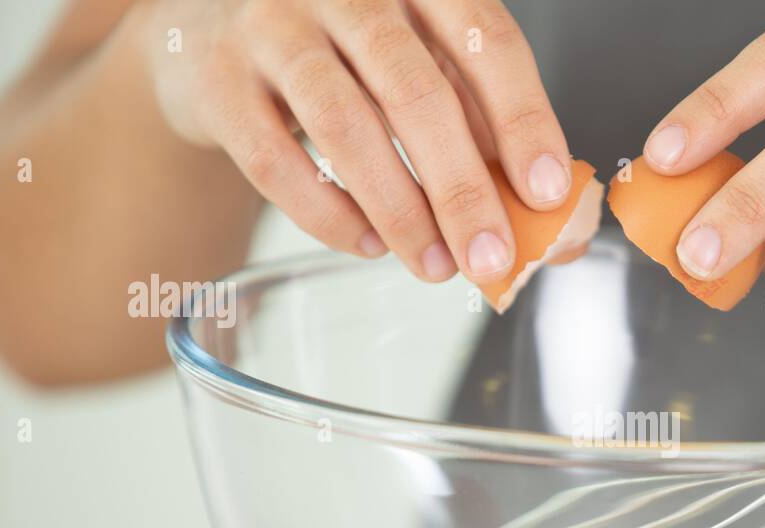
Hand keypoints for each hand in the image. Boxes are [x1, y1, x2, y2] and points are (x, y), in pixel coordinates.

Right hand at [136, 0, 571, 282]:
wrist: (210, 31)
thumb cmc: (345, 55)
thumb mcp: (421, 65)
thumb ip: (482, 128)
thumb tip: (554, 224)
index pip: (486, 41)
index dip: (523, 121)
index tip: (547, 193)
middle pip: (416, 90)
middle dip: (462, 189)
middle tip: (491, 258)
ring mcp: (272, 25)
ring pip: (346, 126)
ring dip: (401, 211)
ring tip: (434, 265)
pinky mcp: (217, 78)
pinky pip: (275, 159)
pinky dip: (329, 213)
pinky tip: (367, 243)